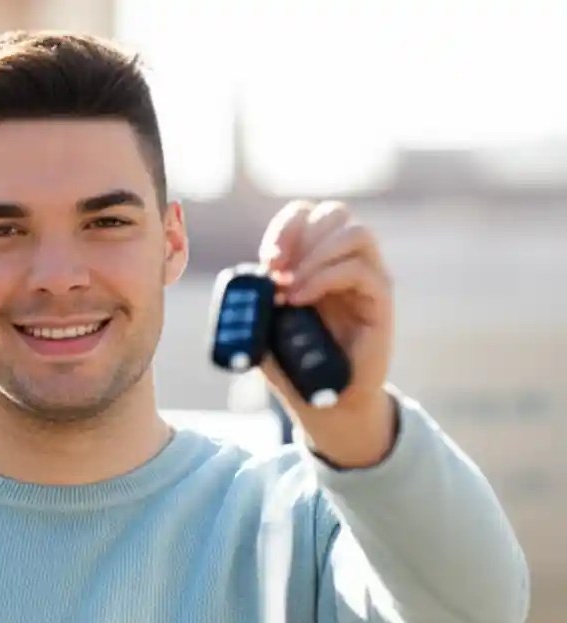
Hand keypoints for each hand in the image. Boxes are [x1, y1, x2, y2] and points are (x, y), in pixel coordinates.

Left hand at [258, 200, 396, 467]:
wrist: (326, 401)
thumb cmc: (294, 361)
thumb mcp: (263, 326)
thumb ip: (255, 300)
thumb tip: (249, 279)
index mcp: (317, 259)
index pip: (308, 214)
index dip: (286, 227)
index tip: (267, 258)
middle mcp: (346, 261)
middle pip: (335, 213)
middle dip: (300, 234)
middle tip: (276, 268)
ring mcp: (367, 278)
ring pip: (355, 233)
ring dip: (315, 254)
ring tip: (290, 287)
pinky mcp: (381, 300)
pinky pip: (360, 270)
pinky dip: (324, 278)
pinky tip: (301, 299)